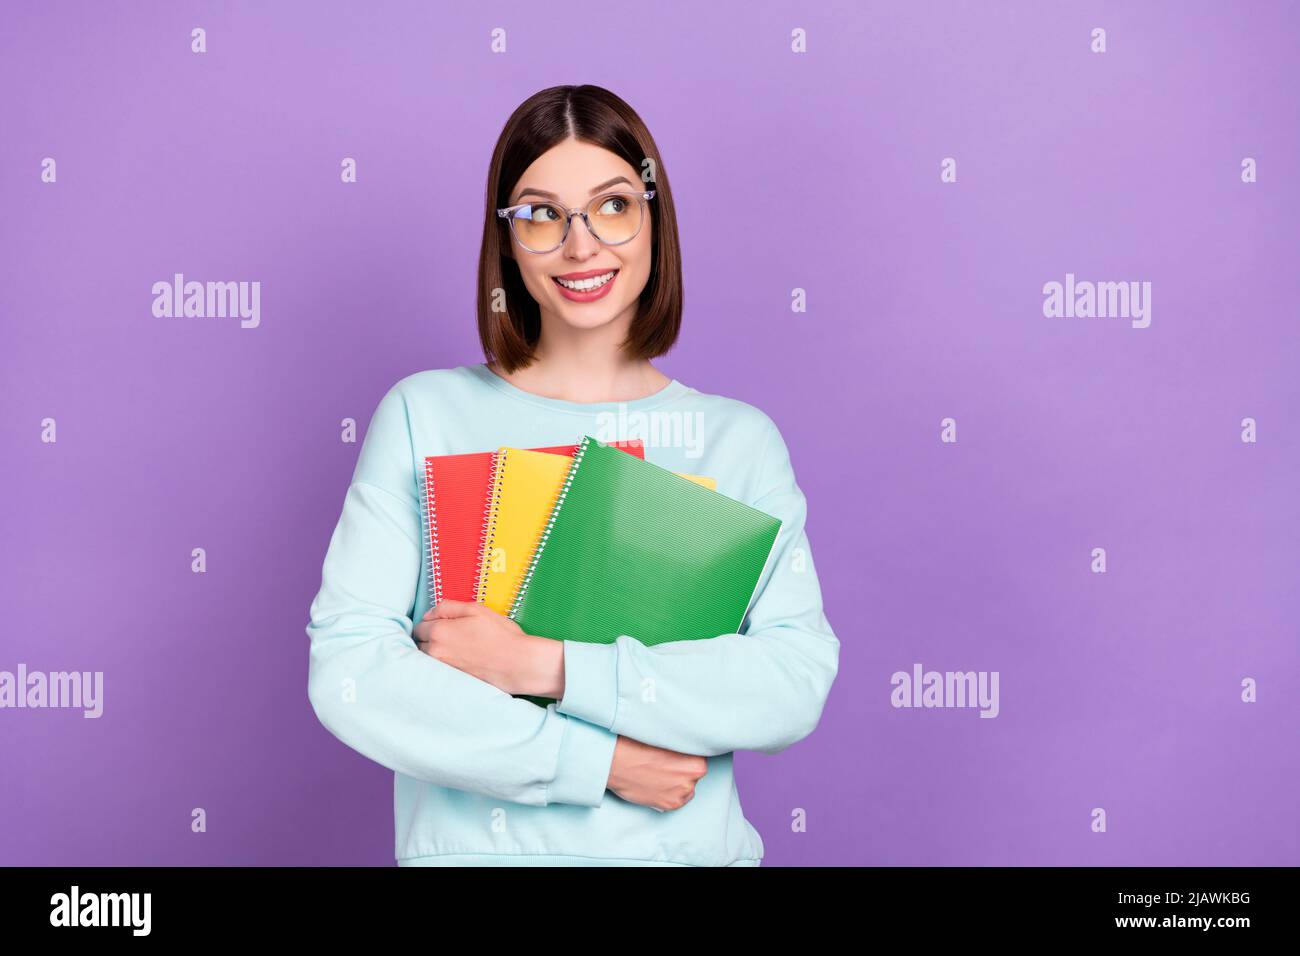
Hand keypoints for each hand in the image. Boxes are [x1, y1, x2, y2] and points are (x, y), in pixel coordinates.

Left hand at [413, 599, 563, 696]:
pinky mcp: (451, 680)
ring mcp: (442, 669)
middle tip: (452, 634)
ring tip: (458, 648)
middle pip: (420, 643)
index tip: (445, 623)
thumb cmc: (501, 635)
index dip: (432, 622)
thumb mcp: (476, 609)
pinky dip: (445, 664)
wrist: (518, 664)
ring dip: (436, 651)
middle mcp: (435, 652)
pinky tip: (462, 660)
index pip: (419, 626)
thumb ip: (448, 607)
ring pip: (427, 658)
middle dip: (430, 637)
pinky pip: (438, 669)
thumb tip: (429, 613)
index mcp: (439, 631)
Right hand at [607, 736, 708, 811]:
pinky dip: (670, 792)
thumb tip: (686, 741)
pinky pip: (677, 798)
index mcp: (696, 760)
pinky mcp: (669, 804)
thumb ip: (681, 741)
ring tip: (660, 771)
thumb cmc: (636, 744)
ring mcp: (681, 793)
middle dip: (684, 767)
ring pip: (686, 786)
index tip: (679, 751)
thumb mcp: (665, 735)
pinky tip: (657, 782)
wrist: (614, 761)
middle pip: (695, 772)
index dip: (689, 752)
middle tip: (667, 760)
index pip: (702, 756)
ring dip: (678, 781)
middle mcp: (692, 779)